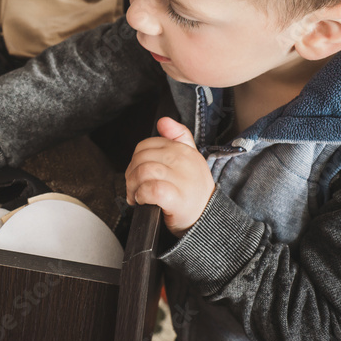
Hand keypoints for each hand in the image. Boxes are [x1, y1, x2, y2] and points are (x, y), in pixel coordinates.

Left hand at [125, 117, 215, 236]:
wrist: (209, 219)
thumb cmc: (193, 191)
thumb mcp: (191, 159)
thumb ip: (178, 137)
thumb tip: (163, 120)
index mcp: (184, 150)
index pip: (146, 145)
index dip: (135, 160)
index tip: (138, 173)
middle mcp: (184, 161)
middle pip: (141, 158)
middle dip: (131, 174)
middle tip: (135, 187)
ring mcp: (182, 179)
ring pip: (143, 172)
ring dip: (133, 186)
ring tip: (137, 196)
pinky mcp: (177, 198)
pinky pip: (150, 189)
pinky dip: (141, 195)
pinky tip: (144, 201)